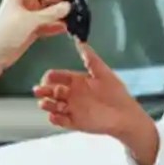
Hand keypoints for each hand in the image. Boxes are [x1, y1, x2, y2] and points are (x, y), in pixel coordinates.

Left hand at [0, 0, 86, 72]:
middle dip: (65, 1)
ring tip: (77, 16)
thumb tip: (67, 7)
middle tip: (81, 5)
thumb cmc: (3, 34)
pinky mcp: (30, 30)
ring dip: (62, 14)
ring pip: (50, 12)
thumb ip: (51, 13)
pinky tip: (67, 27)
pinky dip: (57, 26)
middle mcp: (25, 3)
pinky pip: (48, 24)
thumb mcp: (29, 20)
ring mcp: (28, 17)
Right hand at [34, 41, 148, 139]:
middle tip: (38, 90)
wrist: (126, 116)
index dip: (51, 77)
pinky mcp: (75, 122)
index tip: (47, 76)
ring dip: (47, 105)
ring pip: (54, 106)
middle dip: (44, 91)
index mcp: (78, 82)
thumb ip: (91, 58)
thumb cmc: (116, 94)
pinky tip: (54, 116)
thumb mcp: (103, 72)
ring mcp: (73, 109)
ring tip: (44, 104)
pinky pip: (61, 120)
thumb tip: (80, 42)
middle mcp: (73, 95)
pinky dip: (56, 119)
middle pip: (52, 91)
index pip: (59, 77)